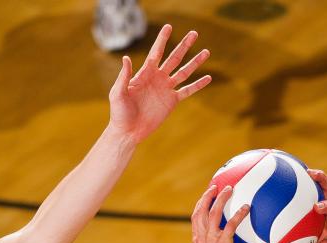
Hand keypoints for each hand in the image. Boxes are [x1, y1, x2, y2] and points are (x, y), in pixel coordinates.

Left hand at [108, 25, 210, 142]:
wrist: (128, 131)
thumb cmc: (119, 112)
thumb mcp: (118, 92)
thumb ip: (124, 76)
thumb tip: (126, 58)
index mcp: (145, 73)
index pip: (156, 52)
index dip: (162, 40)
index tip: (168, 27)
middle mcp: (157, 78)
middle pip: (174, 58)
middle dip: (184, 46)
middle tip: (194, 33)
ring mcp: (166, 89)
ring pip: (184, 72)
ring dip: (195, 62)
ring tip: (206, 52)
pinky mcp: (172, 101)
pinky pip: (187, 91)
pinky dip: (198, 85)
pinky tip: (208, 78)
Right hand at [192, 183, 248, 242]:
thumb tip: (228, 240)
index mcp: (198, 240)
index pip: (195, 217)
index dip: (200, 203)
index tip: (206, 195)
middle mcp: (202, 237)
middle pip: (201, 210)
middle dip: (207, 196)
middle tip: (216, 186)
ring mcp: (212, 240)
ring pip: (214, 213)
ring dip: (221, 198)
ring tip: (230, 189)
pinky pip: (231, 224)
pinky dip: (239, 214)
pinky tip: (246, 208)